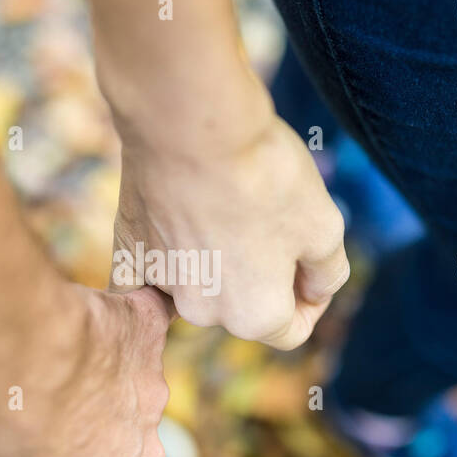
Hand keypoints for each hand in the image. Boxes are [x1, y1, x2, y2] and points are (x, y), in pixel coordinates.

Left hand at [0, 283, 170, 456]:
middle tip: (19, 401)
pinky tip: (83, 303)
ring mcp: (150, 391)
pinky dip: (120, 311)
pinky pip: (142, 316)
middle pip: (112, 439)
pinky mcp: (144, 332)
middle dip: (75, 422)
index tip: (11, 455)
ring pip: (119, 377)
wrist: (4, 375)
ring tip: (25, 352)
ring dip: (84, 367)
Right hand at [108, 65, 348, 348]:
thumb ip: (327, 272)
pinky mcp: (130, 252)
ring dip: (216, 261)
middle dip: (261, 278)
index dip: (310, 299)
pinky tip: (170, 235)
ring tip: (227, 206)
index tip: (310, 263)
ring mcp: (162, 284)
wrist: (193, 126)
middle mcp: (204, 314)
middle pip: (242, 309)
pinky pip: (143, 278)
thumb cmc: (266, 175)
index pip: (292, 330)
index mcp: (257, 316)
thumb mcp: (326, 225)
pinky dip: (160, 265)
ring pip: (199, 287)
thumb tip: (315, 290)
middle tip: (270, 220)